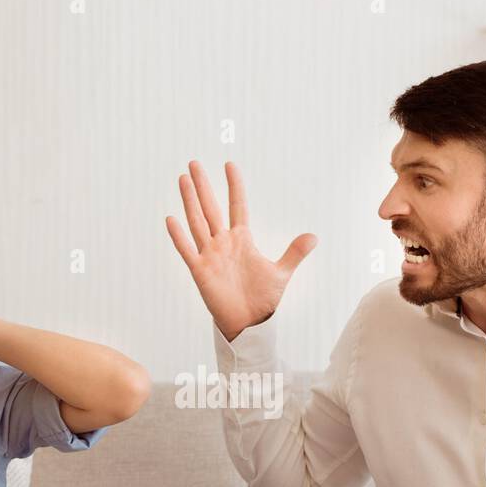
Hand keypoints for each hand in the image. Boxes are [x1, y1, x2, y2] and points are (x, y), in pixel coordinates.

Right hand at [165, 160, 315, 341]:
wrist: (249, 323)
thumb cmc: (262, 299)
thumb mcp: (281, 273)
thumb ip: (294, 253)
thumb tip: (314, 236)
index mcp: (242, 240)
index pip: (237, 206)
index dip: (234, 186)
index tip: (230, 165)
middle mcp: (223, 243)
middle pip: (211, 208)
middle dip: (203, 186)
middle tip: (194, 163)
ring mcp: (210, 256)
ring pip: (197, 223)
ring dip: (190, 201)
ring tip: (183, 179)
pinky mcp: (200, 271)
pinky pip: (188, 250)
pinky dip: (179, 236)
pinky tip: (171, 218)